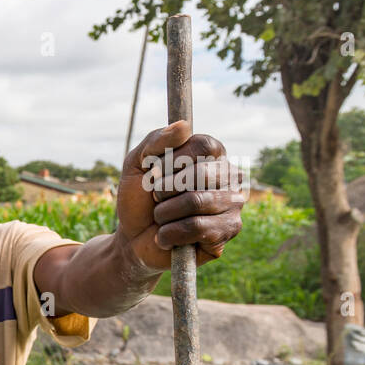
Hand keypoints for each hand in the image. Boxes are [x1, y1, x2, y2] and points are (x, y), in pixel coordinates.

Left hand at [116, 120, 245, 270]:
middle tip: (156, 199)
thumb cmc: (139, 199)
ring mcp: (232, 204)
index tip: (155, 172)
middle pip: (202, 173)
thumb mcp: (136, 164)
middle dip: (164, 189)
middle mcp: (229, 177)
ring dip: (164, 213)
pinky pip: (198, 228)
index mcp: (211, 155)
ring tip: (160, 219)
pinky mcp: (228, 231)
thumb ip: (155, 141)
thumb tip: (184, 125)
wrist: (132, 239)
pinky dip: (170, 234)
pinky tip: (165, 237)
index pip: (203, 146)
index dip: (173, 161)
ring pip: (197, 202)